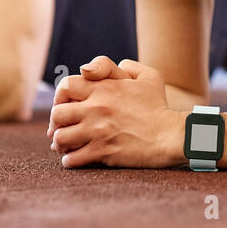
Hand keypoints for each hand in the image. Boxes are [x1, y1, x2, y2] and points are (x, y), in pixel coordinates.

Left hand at [47, 56, 183, 168]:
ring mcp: (98, 131)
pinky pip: (72, 158)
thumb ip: (127, 67)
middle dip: (56, 123)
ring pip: (60, 138)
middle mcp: (97, 108)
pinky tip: (75, 158)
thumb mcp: (150, 76)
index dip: (60, 97)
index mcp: (104, 89)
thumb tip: (111, 68)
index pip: (65, 86)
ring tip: (66, 146)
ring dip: (60, 143)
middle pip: (57, 114)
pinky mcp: (102, 152)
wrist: (170, 135)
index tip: (65, 105)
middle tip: (62, 128)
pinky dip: (70, 160)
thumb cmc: (160, 106)